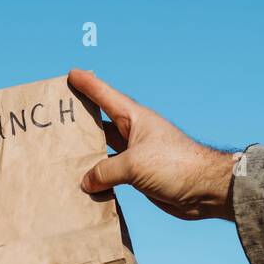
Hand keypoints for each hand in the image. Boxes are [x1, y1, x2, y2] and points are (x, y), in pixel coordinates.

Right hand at [68, 68, 237, 221]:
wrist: (205, 190)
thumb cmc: (175, 165)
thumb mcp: (134, 165)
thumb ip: (105, 171)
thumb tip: (85, 182)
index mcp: (135, 118)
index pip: (105, 96)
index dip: (87, 84)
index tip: (71, 74)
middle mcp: (134, 133)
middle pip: (100, 122)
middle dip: (80, 119)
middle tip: (57, 115)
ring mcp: (136, 154)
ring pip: (104, 149)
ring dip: (86, 152)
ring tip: (62, 152)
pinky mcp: (138, 175)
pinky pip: (111, 172)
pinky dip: (97, 176)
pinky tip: (83, 182)